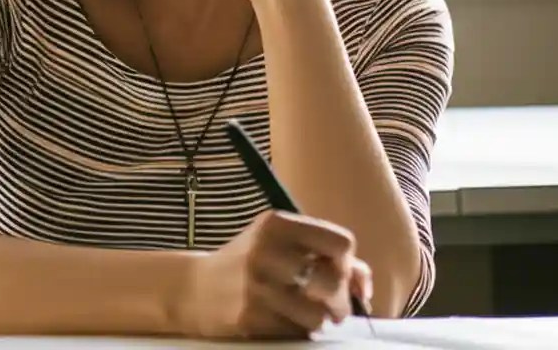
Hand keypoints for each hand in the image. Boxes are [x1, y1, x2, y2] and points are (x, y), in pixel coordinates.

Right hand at [175, 210, 373, 339]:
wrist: (193, 289)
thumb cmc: (250, 265)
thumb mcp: (281, 245)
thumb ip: (326, 255)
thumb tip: (364, 287)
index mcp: (276, 224)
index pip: (340, 242)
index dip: (347, 263)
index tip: (334, 272)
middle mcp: (265, 250)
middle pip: (333, 280)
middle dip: (339, 300)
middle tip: (330, 306)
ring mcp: (255, 285)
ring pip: (318, 315)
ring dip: (317, 321)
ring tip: (303, 315)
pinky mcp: (249, 317)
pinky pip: (295, 333)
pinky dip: (296, 332)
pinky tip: (281, 322)